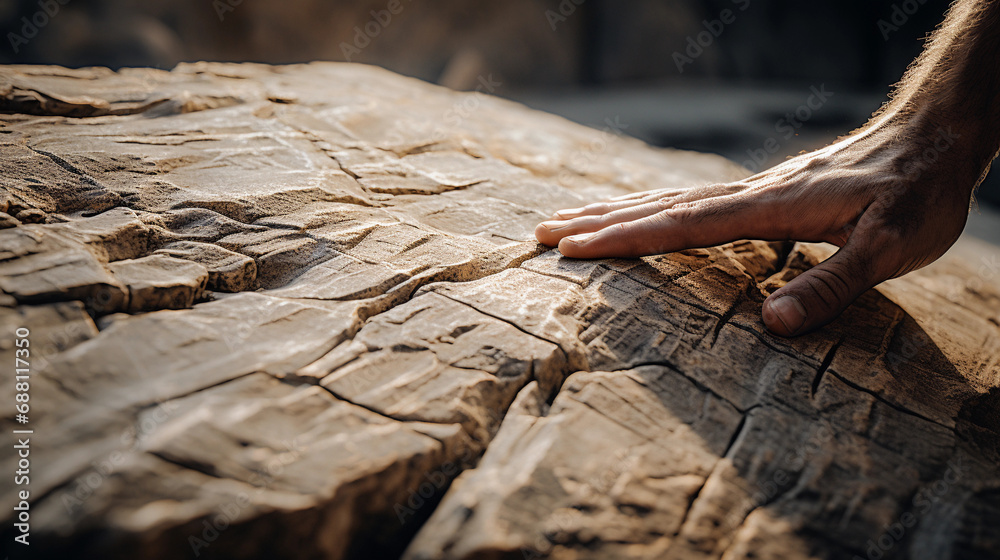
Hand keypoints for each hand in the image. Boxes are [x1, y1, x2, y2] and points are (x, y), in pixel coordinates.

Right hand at [536, 121, 978, 335]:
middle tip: (539, 232)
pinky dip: (650, 204)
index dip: (625, 238)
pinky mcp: (762, 192)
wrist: (933, 137)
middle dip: (597, 222)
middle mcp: (749, 193)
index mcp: (770, 207)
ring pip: (668, 197)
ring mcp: (753, 189)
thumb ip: (830, 285)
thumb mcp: (890, 247)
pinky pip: (690, 197)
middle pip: (658, 206)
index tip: (572, 247)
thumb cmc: (917, 195)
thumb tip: (769, 327)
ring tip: (566, 218)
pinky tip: (639, 211)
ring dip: (614, 209)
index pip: (681, 225)